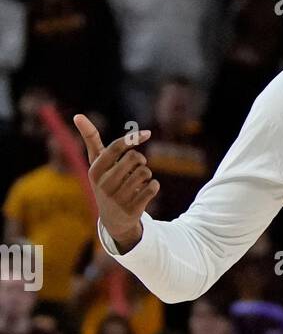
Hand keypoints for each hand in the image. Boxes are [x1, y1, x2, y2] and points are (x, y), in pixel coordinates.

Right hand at [73, 116, 158, 252]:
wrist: (113, 219)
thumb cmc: (105, 181)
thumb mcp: (96, 162)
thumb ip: (90, 138)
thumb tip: (77, 115)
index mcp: (95, 171)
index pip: (116, 148)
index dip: (133, 139)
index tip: (147, 133)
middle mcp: (104, 185)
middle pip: (135, 158)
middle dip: (140, 159)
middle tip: (136, 166)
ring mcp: (118, 198)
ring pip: (145, 172)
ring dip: (146, 174)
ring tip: (138, 181)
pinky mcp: (132, 209)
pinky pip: (153, 187)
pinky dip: (153, 185)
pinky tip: (146, 191)